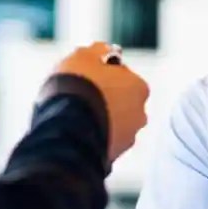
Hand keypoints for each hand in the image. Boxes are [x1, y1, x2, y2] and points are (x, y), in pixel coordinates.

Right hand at [54, 42, 149, 165]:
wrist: (67, 127)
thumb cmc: (77, 86)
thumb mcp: (84, 56)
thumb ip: (97, 50)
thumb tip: (103, 49)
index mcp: (139, 87)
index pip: (121, 76)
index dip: (100, 74)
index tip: (83, 76)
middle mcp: (140, 115)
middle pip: (119, 102)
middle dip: (102, 100)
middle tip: (77, 97)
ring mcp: (127, 140)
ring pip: (111, 126)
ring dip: (97, 121)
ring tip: (72, 118)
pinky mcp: (112, 159)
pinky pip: (100, 144)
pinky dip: (90, 139)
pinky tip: (72, 134)